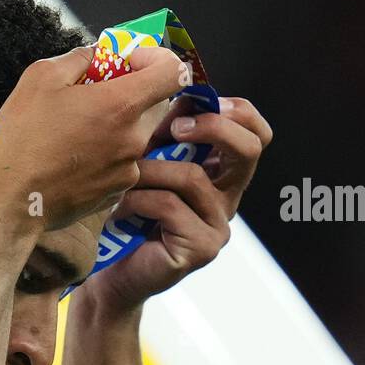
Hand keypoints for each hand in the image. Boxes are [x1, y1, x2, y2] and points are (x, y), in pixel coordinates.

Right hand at [0, 45, 187, 231]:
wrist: (11, 200)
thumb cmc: (22, 138)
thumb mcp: (40, 78)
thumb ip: (78, 58)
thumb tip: (95, 55)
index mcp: (121, 105)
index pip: (173, 72)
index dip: (157, 59)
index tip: (130, 63)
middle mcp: (134, 138)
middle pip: (157, 104)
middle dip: (134, 93)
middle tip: (98, 95)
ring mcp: (129, 169)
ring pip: (137, 136)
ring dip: (118, 126)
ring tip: (80, 131)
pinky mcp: (117, 192)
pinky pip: (123, 164)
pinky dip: (107, 155)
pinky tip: (75, 158)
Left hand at [80, 96, 272, 312]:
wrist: (109, 275)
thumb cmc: (125, 217)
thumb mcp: (147, 164)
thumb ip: (166, 134)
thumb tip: (177, 89)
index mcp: (221, 174)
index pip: (255, 132)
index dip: (235, 111)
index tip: (196, 100)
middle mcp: (228, 199)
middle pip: (249, 148)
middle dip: (212, 127)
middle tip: (174, 126)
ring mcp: (219, 226)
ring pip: (194, 176)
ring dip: (151, 169)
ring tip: (123, 178)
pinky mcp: (201, 248)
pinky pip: (171, 206)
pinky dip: (139, 199)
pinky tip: (121, 209)